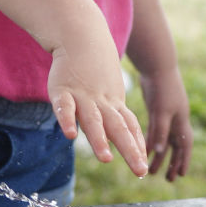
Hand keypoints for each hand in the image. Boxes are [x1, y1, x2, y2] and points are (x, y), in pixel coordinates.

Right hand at [48, 43, 147, 178]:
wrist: (81, 35)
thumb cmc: (96, 69)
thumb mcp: (110, 93)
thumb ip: (115, 117)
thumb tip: (121, 140)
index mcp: (114, 104)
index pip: (129, 127)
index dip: (137, 146)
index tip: (144, 167)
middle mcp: (101, 103)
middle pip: (118, 129)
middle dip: (130, 150)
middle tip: (140, 171)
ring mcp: (82, 97)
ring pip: (93, 120)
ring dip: (99, 140)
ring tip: (106, 159)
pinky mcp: (61, 91)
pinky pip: (64, 108)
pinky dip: (68, 120)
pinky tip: (70, 135)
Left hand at [137, 64, 192, 180]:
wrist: (157, 66)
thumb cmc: (162, 88)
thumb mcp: (162, 111)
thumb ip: (161, 131)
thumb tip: (160, 151)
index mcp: (181, 121)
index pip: (185, 146)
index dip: (184, 161)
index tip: (181, 175)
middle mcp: (176, 120)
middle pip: (175, 146)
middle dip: (172, 162)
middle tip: (167, 179)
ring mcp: (167, 115)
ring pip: (164, 140)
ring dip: (160, 155)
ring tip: (153, 171)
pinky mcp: (157, 110)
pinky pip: (155, 131)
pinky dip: (151, 142)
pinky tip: (144, 151)